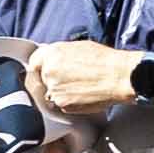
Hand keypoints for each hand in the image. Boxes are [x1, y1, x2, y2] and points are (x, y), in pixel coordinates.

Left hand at [23, 38, 153, 120]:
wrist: (119, 77)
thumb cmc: (105, 60)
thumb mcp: (79, 47)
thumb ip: (60, 55)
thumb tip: (52, 60)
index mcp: (51, 54)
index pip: (34, 63)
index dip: (39, 68)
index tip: (43, 72)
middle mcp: (49, 71)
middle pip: (40, 80)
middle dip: (49, 82)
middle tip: (67, 82)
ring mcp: (54, 89)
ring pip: (50, 94)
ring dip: (60, 93)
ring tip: (80, 88)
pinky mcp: (62, 104)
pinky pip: (60, 105)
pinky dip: (69, 102)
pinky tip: (83, 95)